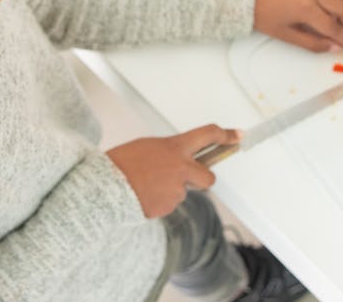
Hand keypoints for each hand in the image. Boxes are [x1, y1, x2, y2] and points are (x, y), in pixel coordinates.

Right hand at [106, 124, 239, 218]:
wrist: (105, 188)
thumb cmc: (121, 164)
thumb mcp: (148, 146)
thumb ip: (169, 152)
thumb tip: (177, 160)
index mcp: (175, 147)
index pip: (208, 135)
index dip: (226, 135)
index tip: (237, 135)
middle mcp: (181, 168)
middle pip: (209, 177)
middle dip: (202, 179)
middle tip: (187, 178)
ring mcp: (176, 190)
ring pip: (182, 192)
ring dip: (170, 190)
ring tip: (146, 185)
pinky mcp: (168, 207)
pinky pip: (169, 204)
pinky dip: (159, 201)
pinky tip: (143, 195)